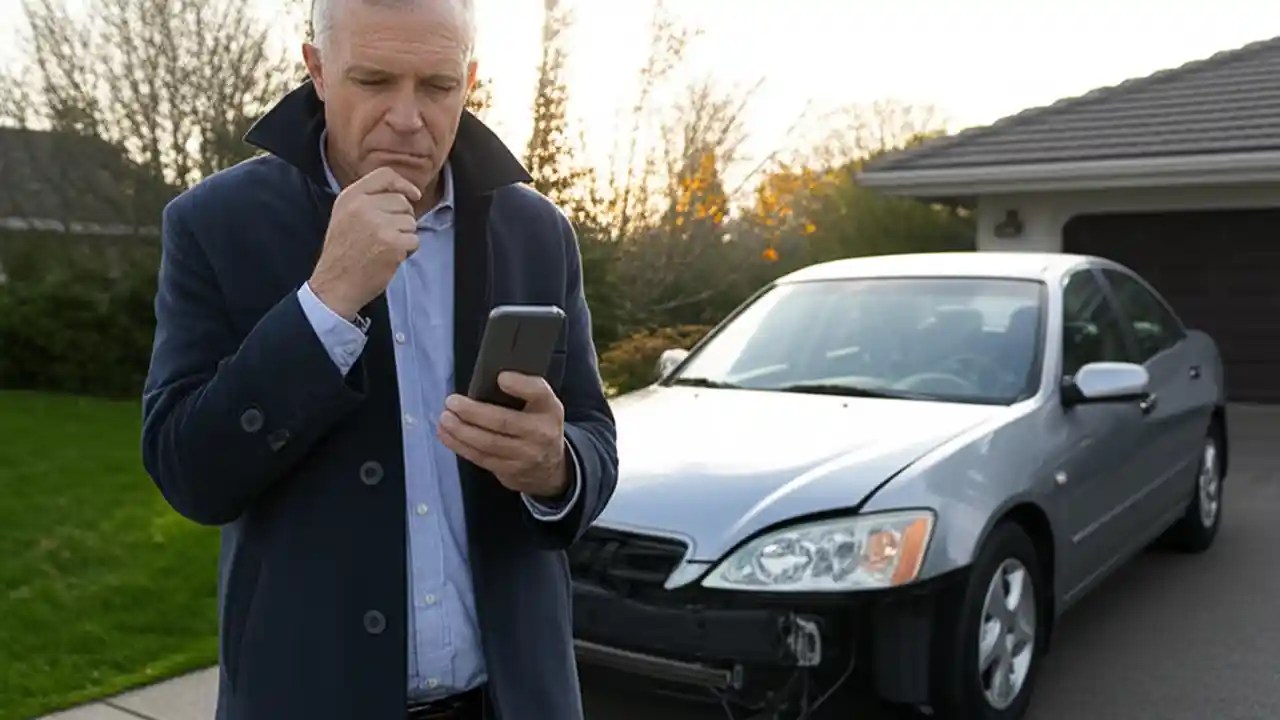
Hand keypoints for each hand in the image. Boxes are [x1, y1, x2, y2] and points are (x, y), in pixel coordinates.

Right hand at [309, 167, 422, 319]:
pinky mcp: (392, 243)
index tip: (414, 195)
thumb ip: (368, 200)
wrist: (335, 285)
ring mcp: (378, 225)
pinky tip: (389, 257)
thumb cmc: (343, 253)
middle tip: (386, 236)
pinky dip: (407, 251)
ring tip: (384, 248)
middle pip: (402, 202)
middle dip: (402, 219)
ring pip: (411, 221)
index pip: (385, 176)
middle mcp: (363, 207)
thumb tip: (404, 192)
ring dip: (404, 236)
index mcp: (350, 197)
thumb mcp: (345, 216)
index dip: (403, 184)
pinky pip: (414, 240)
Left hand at [437, 372, 568, 499]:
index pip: (539, 393)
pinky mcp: (508, 471)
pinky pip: (480, 457)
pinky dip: (459, 445)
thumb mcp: (541, 404)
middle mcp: (540, 432)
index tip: (500, 378)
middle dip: (473, 412)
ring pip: (488, 443)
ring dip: (461, 431)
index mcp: (549, 408)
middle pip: (504, 422)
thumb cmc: (538, 425)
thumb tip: (489, 378)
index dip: (520, 385)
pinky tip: (446, 434)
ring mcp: (525, 455)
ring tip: (445, 418)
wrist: (549, 469)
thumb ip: (523, 389)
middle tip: (452, 402)